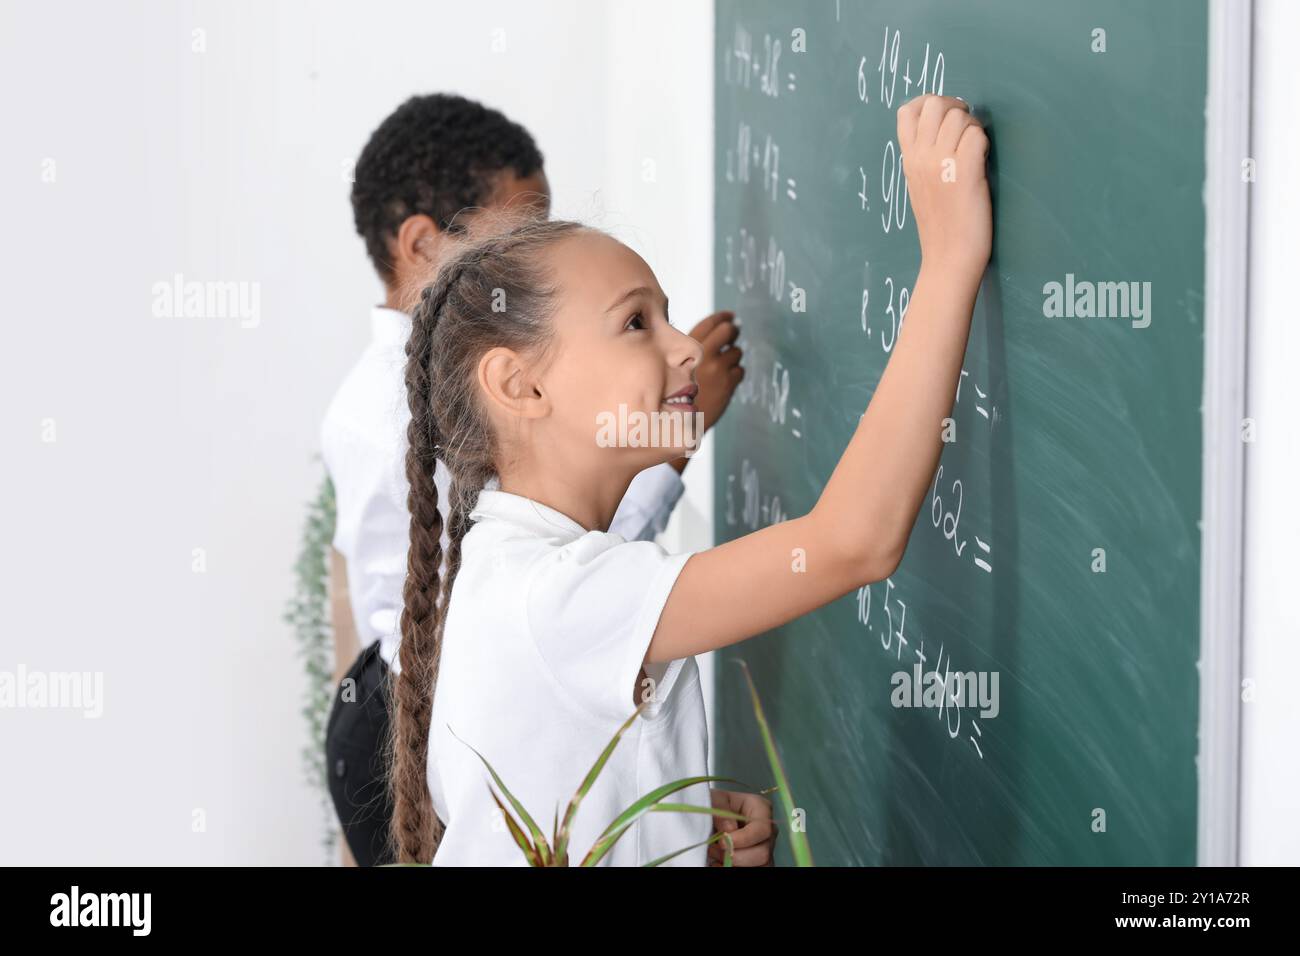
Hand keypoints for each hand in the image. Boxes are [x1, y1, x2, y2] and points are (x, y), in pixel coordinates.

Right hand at [688, 311, 743, 431]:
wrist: (678, 420)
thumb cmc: (675, 393)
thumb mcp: (676, 366)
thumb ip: (691, 350)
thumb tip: (715, 332)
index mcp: (688, 348)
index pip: (710, 323)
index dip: (722, 317)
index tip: (730, 316)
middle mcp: (704, 356)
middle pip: (728, 331)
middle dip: (733, 331)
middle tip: (733, 333)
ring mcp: (717, 370)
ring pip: (736, 352)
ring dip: (733, 356)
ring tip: (723, 365)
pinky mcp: (727, 384)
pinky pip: (739, 371)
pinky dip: (735, 374)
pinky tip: (725, 380)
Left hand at [707, 787, 775, 865]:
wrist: (712, 818)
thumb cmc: (716, 805)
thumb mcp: (714, 800)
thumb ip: (720, 811)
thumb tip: (729, 830)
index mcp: (761, 809)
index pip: (762, 828)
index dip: (744, 839)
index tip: (722, 842)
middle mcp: (768, 830)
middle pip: (763, 853)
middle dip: (736, 856)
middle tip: (715, 849)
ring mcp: (766, 848)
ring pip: (761, 865)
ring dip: (734, 864)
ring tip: (715, 854)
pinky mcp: (760, 862)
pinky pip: (754, 872)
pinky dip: (734, 869)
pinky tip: (720, 863)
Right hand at [896, 94, 990, 282]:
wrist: (948, 258)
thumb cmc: (939, 226)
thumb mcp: (919, 187)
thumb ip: (923, 158)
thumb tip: (941, 131)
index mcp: (908, 160)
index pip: (907, 111)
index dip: (929, 104)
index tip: (944, 118)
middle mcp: (921, 158)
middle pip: (934, 103)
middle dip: (955, 109)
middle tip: (965, 130)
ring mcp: (941, 164)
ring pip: (959, 117)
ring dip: (973, 127)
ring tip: (975, 151)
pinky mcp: (965, 173)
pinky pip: (977, 135)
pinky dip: (983, 144)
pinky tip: (982, 162)